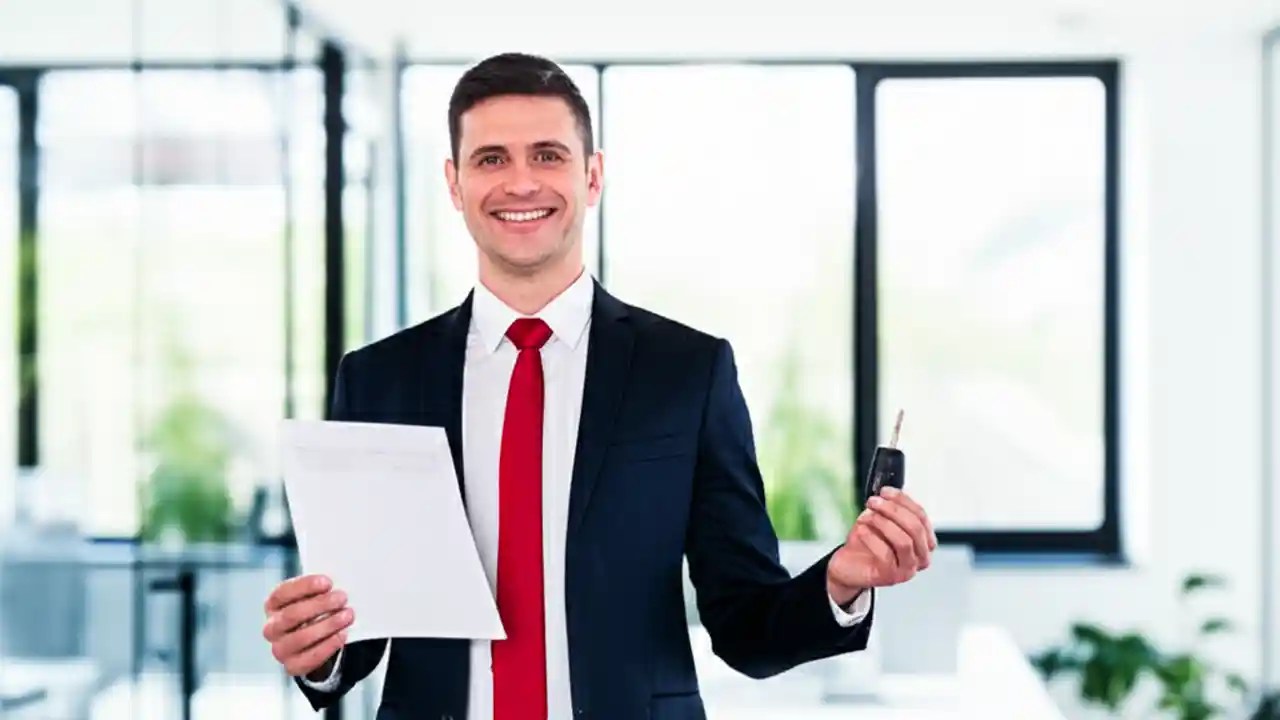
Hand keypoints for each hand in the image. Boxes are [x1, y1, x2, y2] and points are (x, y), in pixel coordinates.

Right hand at [262, 574, 353, 677]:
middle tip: (342, 598)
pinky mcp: (292, 666)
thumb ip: (319, 590)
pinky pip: (310, 658)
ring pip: (301, 637)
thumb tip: (337, 583)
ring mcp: (280, 648)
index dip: (305, 586)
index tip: (327, 582)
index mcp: (273, 605)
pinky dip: (328, 645)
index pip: (283, 593)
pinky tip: (342, 635)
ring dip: (327, 625)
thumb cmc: (314, 613)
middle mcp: (272, 628)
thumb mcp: (313, 597)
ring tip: (347, 615)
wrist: (315, 644)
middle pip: (292, 615)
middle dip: (320, 605)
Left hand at [827, 487, 936, 604]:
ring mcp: (907, 569)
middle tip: (874, 502)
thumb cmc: (867, 543)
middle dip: (893, 510)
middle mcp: (920, 557)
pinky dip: (872, 538)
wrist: (849, 564)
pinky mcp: (892, 577)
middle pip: (916, 528)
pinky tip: (861, 530)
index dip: (903, 501)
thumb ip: (891, 508)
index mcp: (923, 541)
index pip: (921, 517)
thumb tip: (891, 493)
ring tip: (867, 516)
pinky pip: (886, 554)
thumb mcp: (881, 520)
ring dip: (884, 523)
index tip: (885, 491)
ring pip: (904, 541)